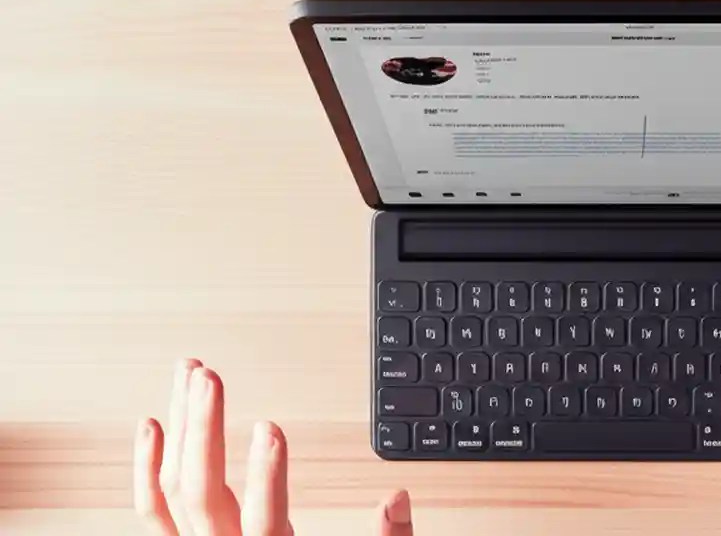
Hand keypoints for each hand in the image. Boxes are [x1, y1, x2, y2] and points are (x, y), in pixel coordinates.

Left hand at [134, 359, 415, 534]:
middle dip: (203, 430)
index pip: (265, 522)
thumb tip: (396, 499)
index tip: (270, 429)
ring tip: (188, 378)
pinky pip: (151, 513)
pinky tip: (151, 427)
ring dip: (179, 431)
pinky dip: (145, 468)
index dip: (266, 476)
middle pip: (203, 495)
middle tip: (209, 378)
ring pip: (173, 493)